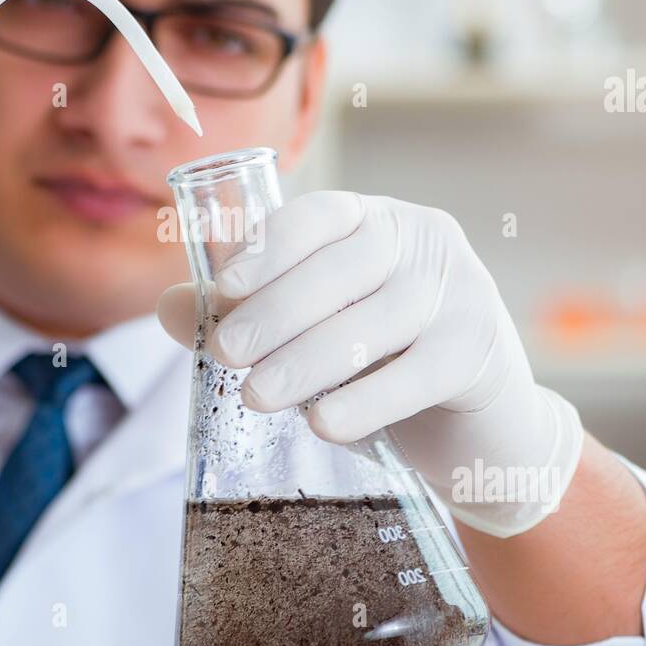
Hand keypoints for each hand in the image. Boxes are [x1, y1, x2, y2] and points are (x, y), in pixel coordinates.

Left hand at [157, 191, 582, 536]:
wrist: (480, 431)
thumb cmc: (383, 368)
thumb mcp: (313, 335)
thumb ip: (244, 314)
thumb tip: (164, 308)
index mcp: (376, 221)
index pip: (320, 215)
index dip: (270, 247)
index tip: (223, 288)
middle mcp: (423, 243)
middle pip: (344, 267)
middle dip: (277, 311)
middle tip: (228, 353)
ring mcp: (461, 292)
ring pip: (376, 320)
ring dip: (309, 360)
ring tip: (257, 396)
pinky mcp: (480, 352)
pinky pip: (418, 374)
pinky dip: (366, 401)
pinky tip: (323, 423)